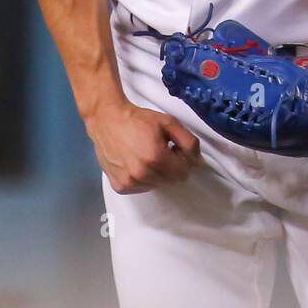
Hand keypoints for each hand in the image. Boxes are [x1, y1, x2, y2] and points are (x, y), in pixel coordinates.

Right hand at [86, 101, 201, 194]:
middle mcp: (142, 174)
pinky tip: (135, 162)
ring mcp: (129, 182)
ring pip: (157, 185)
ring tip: (146, 155)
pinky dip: (143, 178)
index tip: (173, 148)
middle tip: (159, 150)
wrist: (107, 120)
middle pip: (171, 181)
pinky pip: (141, 188)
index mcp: (156, 158)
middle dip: (170, 167)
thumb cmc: (138, 119)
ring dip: (156, 174)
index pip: (183, 173)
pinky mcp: (120, 186)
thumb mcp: (169, 122)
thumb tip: (199, 162)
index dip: (181, 159)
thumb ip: (188, 142)